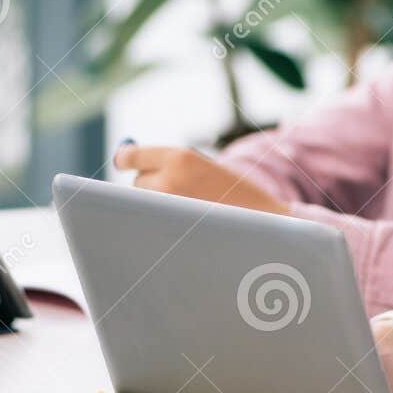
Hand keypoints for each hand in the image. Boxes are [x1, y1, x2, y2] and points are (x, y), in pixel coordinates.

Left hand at [114, 144, 289, 215]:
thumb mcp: (205, 166)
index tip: (124, 161)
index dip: (126, 158)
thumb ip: (170, 163)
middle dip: (151, 186)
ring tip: (189, 211)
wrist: (268, 224)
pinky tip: (186, 227)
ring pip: (144, 207)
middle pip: (137, 183)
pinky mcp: (170, 235)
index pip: (131, 157)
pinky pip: (152, 227)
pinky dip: (161, 226)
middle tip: (179, 191)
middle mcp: (168, 182)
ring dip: (156, 207)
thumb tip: (124, 157)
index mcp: (179, 158)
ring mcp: (167, 212)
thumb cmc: (237, 195)